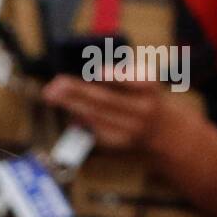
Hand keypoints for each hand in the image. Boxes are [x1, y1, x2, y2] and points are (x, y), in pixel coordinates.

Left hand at [40, 69, 179, 151]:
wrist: (163, 132)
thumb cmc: (146, 98)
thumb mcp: (144, 80)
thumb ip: (123, 75)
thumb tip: (93, 75)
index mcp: (149, 87)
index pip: (133, 80)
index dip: (115, 76)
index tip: (97, 72)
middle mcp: (142, 110)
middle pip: (106, 99)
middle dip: (77, 91)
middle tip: (55, 84)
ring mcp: (131, 129)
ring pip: (97, 116)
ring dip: (72, 105)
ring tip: (53, 95)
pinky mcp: (121, 144)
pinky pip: (96, 130)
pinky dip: (80, 119)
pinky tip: (67, 111)